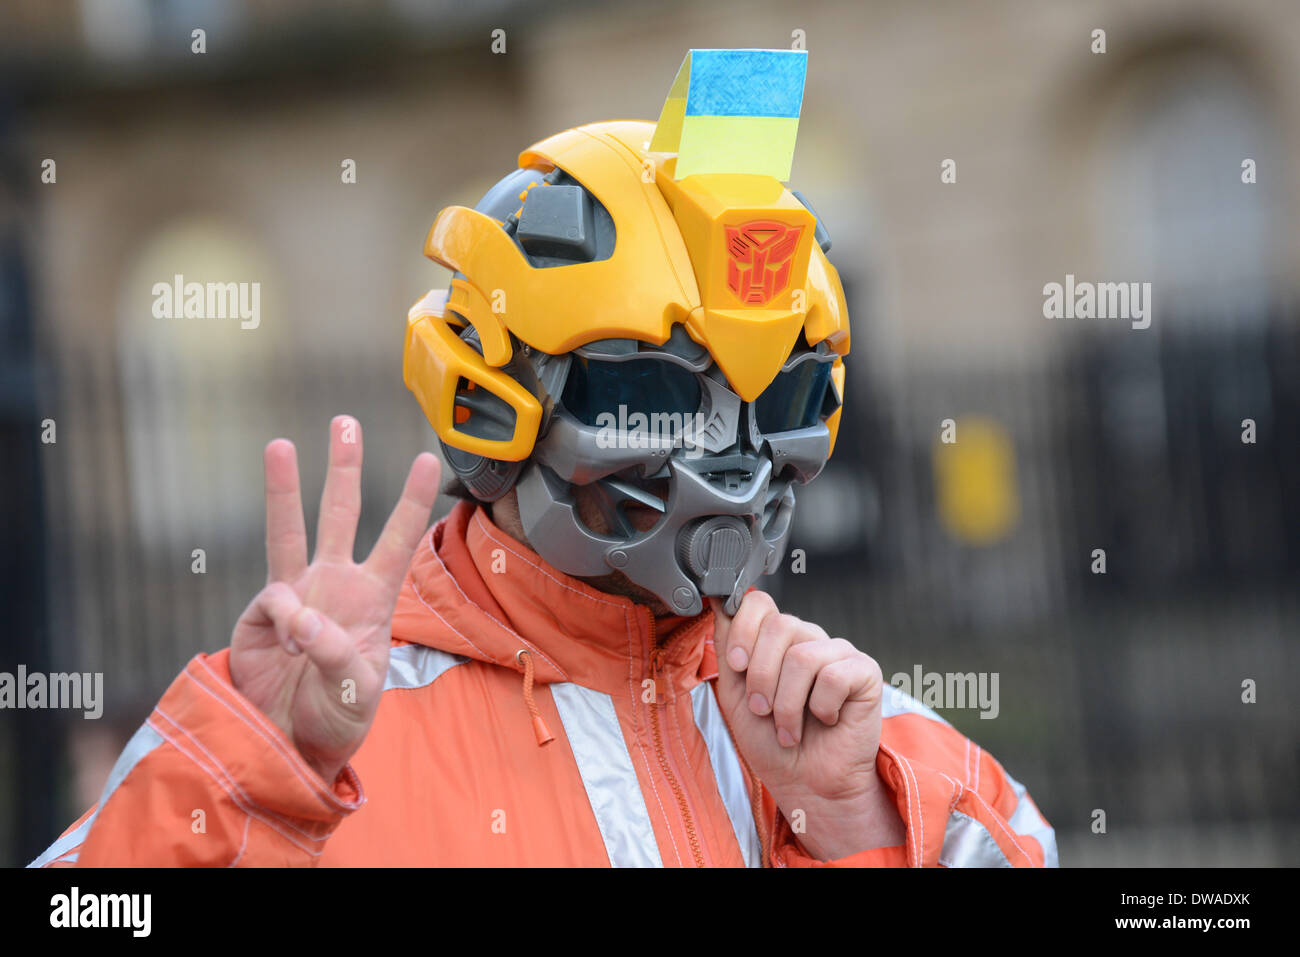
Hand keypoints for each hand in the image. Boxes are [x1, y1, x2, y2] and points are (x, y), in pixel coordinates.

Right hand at [229, 415, 440, 784]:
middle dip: (343, 468)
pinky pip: (272, 601)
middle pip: (340, 514)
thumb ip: (334, 650)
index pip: (398, 540)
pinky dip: (282, 620)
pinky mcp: (261, 615)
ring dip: (284, 487)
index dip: (411, 500)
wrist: (290, 744)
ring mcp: (295, 595)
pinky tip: (289, 647)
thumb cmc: (338, 717)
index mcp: (374, 599)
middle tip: (344, 422)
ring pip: (290, 530)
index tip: (427, 459)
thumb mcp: (356, 691)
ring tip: (279, 444)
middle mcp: (335, 585)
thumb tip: (297, 613)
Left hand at [710, 591, 903, 859]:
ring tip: (789, 727)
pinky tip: (825, 721)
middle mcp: (809, 640)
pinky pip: (833, 676)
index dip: (744, 630)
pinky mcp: (865, 672)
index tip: (737, 665)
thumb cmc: (772, 743)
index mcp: (778, 641)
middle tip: (762, 709)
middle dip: (761, 677)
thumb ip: (728, 648)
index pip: (760, 603)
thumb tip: (720, 604)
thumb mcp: (735, 694)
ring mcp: (839, 653)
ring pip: (802, 657)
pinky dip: (821, 708)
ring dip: (787, 704)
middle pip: (779, 627)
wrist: (804, 784)